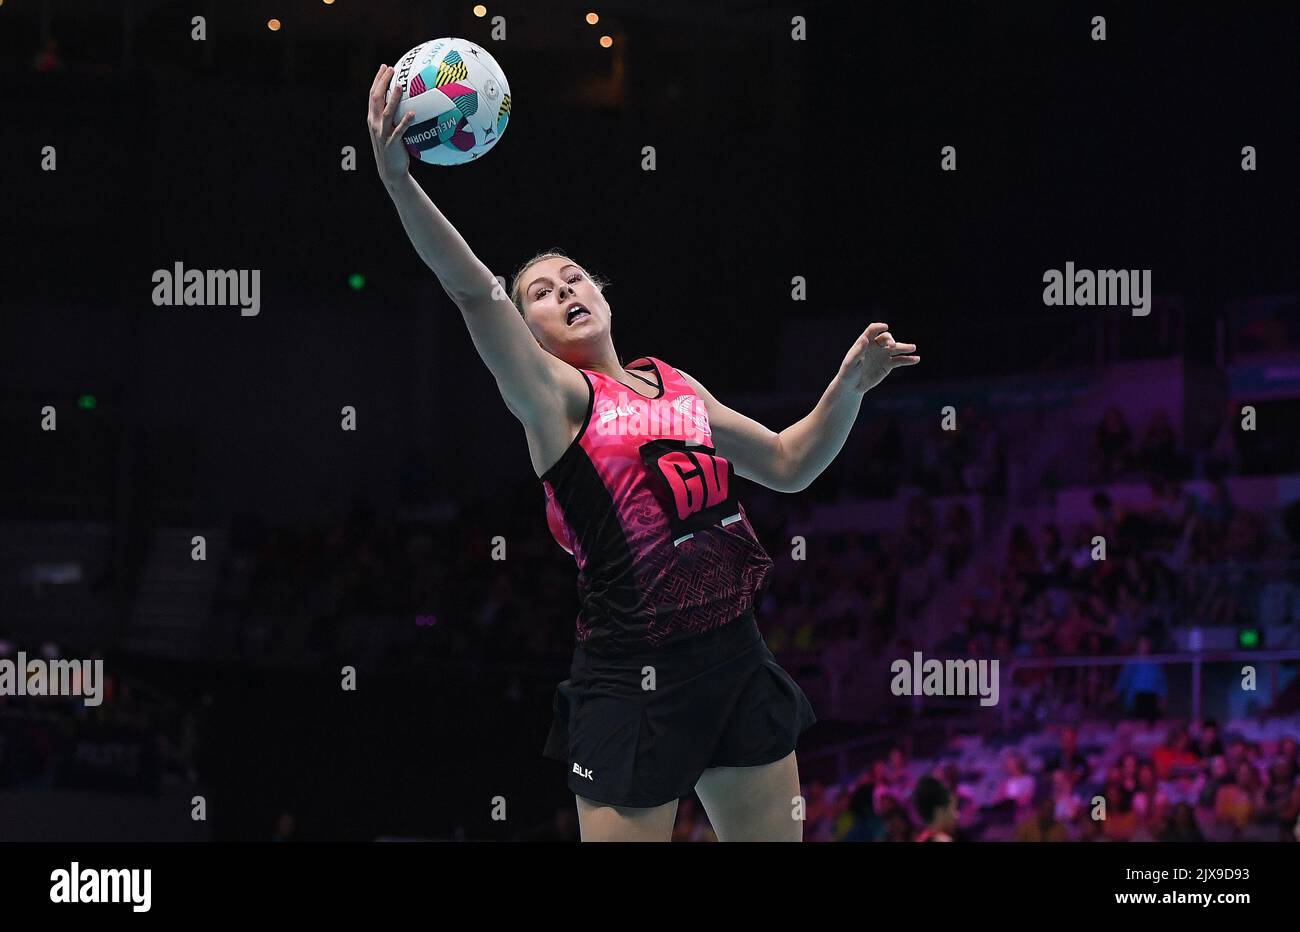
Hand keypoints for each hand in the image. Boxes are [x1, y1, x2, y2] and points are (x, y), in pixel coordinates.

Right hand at [368, 64, 415, 183]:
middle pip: (376, 98)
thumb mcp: (390, 132)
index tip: (385, 67)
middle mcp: (375, 124)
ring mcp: (382, 133)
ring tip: (400, 85)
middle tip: (391, 69)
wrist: (390, 172)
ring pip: (386, 112)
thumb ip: (394, 118)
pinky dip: (405, 121)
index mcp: (373, 119)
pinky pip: (399, 130)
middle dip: (382, 82)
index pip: (373, 95)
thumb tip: (409, 103)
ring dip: (393, 98)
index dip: (377, 80)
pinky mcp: (392, 143)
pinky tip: (413, 113)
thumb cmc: (394, 150)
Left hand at [839, 322, 918, 392]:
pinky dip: (908, 360)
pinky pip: (900, 360)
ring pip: (896, 348)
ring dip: (904, 347)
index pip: (872, 330)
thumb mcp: (851, 363)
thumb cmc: (848, 373)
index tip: (885, 327)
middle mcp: (876, 346)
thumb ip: (857, 351)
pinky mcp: (888, 364)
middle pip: (886, 338)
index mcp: (865, 342)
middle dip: (891, 340)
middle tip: (893, 346)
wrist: (852, 386)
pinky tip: (916, 359)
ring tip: (913, 347)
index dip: (878, 327)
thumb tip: (865, 339)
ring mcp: (883, 355)